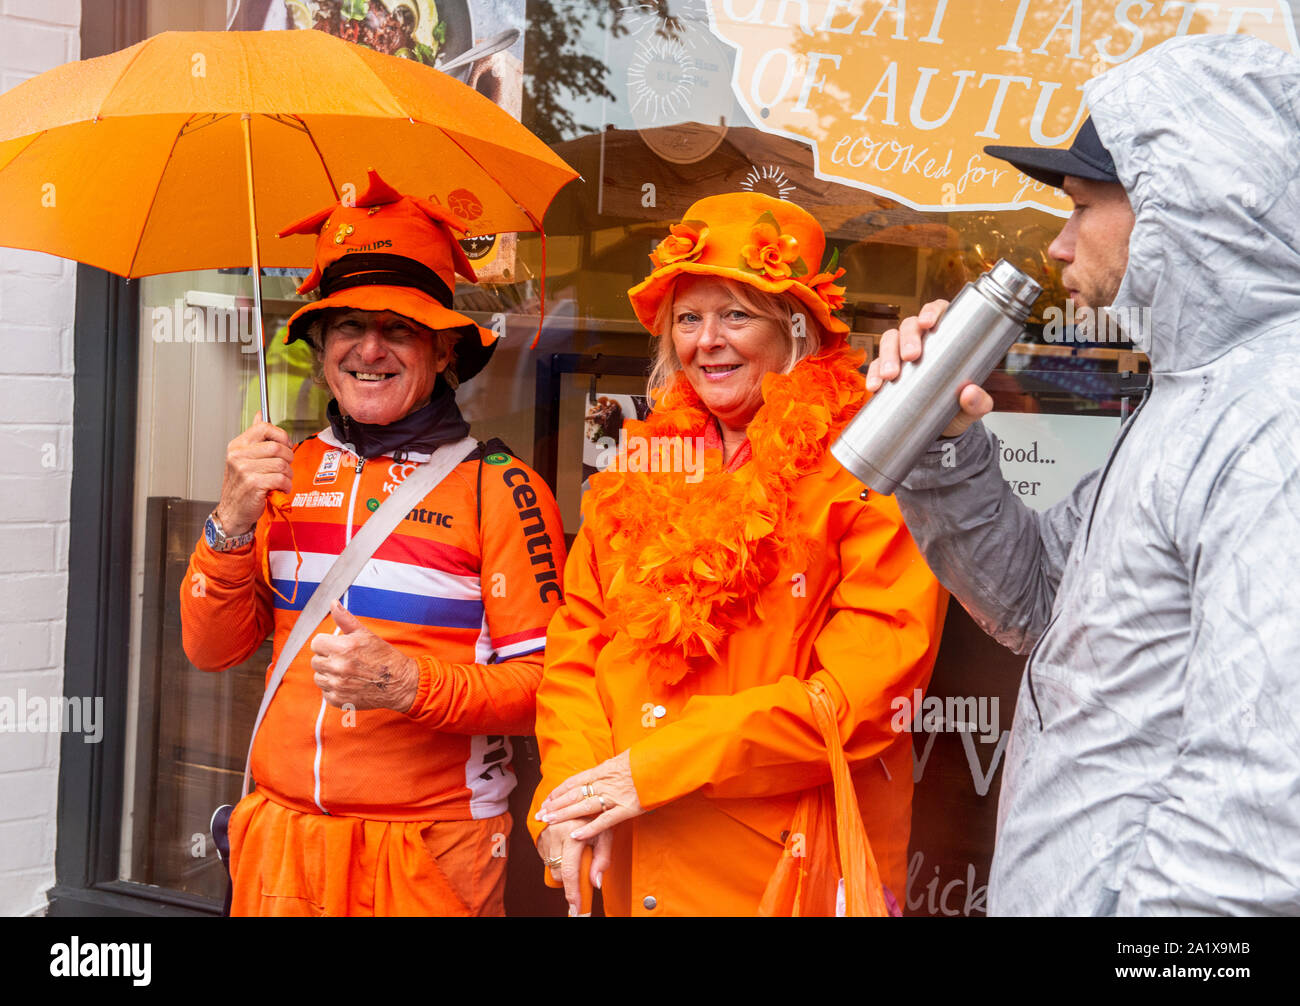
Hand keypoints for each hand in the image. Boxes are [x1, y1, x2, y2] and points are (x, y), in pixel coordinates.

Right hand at [214, 412, 293, 535]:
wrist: (232, 512)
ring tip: (281, 481)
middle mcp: (238, 455)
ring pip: (282, 464)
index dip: (281, 435)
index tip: (285, 445)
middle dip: (288, 459)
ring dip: (288, 475)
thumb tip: (260, 414)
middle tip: (285, 468)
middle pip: (277, 447)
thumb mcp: (243, 458)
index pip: (264, 428)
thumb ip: (254, 437)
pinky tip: (279, 489)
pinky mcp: (253, 484)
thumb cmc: (241, 486)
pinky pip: (281, 479)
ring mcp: (244, 470)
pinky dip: (286, 486)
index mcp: (237, 445)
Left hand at [310, 601, 419, 711]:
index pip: (316, 643)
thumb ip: (345, 619)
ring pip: (318, 677)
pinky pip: (325, 691)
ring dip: (329, 674)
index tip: (337, 646)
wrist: (399, 683)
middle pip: (315, 660)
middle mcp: (338, 667)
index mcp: (343, 648)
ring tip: (347, 672)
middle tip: (345, 659)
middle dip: (328, 658)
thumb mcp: (366, 634)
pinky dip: (334, 689)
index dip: (326, 643)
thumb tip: (332, 603)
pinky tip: (348, 683)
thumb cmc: (384, 657)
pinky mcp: (338, 700)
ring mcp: (337, 685)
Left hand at [536, 750, 643, 840]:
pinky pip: (604, 821)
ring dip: (563, 815)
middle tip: (540, 813)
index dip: (559, 791)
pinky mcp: (627, 808)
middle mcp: (605, 782)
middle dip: (555, 804)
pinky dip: (588, 829)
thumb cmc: (648, 758)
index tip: (547, 799)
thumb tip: (609, 766)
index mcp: (604, 769)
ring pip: (583, 806)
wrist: (665, 760)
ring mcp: (615, 795)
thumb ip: (615, 766)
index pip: (575, 781)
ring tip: (548, 822)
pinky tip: (575, 835)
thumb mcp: (627, 757)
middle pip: (573, 794)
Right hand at [536, 819, 611, 915]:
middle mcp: (556, 834)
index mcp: (573, 835)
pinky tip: (564, 846)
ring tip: (573, 851)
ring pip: (551, 866)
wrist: (578, 798)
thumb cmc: (594, 818)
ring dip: (562, 866)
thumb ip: (602, 860)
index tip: (576, 907)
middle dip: (569, 878)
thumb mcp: (605, 836)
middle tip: (581, 865)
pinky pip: (545, 858)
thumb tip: (595, 883)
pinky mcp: (539, 835)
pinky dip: (555, 858)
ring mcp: (545, 834)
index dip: (572, 892)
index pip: (570, 871)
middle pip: (558, 873)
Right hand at [865, 299, 993, 437]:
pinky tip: (875, 386)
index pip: (938, 311)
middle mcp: (922, 341)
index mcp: (947, 337)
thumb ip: (979, 403)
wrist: (939, 433)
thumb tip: (970, 393)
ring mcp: (901, 355)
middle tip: (911, 356)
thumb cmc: (958, 409)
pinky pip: (876, 366)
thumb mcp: (974, 409)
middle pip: (910, 325)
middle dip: (908, 338)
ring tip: (891, 375)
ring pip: (889, 341)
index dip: (931, 311)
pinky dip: (873, 374)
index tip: (928, 323)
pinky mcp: (886, 372)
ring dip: (888, 354)